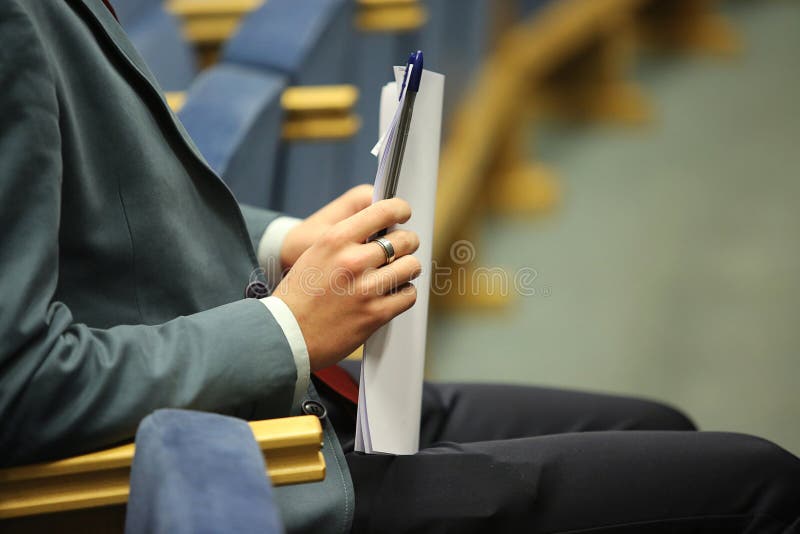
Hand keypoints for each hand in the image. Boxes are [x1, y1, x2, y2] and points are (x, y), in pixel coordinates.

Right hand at [274, 198, 420, 370]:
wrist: (285, 335)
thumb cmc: (300, 294)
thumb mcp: (316, 254)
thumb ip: (346, 240)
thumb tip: (382, 228)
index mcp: (335, 240)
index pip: (383, 211)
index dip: (400, 210)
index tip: (403, 214)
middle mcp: (351, 261)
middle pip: (404, 240)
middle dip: (408, 243)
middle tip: (404, 249)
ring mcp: (365, 289)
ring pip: (411, 266)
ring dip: (407, 269)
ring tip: (397, 274)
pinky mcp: (375, 314)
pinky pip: (408, 295)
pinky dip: (404, 294)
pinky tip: (392, 294)